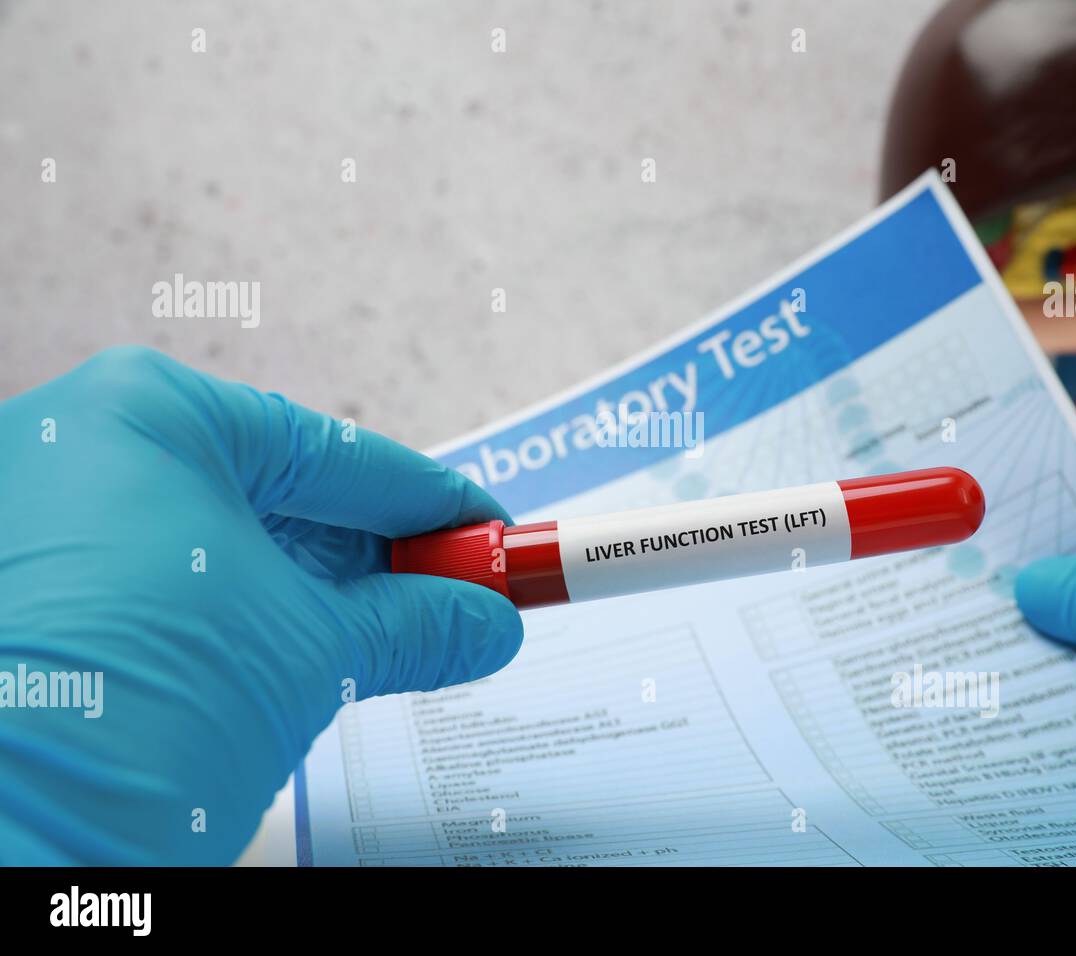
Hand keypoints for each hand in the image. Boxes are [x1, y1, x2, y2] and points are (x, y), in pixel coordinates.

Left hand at [0, 346, 522, 863]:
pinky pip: (169, 578)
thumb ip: (414, 622)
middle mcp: (82, 442)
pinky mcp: (31, 587)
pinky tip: (308, 645)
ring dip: (316, 588)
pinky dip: (247, 610)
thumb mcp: (311, 651)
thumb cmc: (127, 715)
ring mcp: (42, 515)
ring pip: (222, 537)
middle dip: (376, 552)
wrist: (6, 838)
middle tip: (456, 592)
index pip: (336, 453)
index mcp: (149, 413)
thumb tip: (485, 620)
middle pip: (278, 491)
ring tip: (396, 630)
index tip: (489, 536)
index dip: (432, 503)